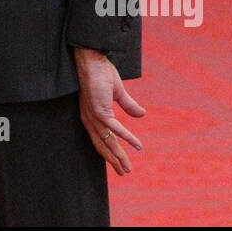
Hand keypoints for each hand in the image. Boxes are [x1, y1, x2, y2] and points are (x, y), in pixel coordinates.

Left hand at [75, 47, 144, 175]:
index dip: (110, 152)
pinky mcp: (100, 110)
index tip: (119, 164)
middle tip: (124, 172)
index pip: (100, 139)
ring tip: (128, 168)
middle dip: (113, 160)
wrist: (92, 58)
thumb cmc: (101, 72)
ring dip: (119, 156)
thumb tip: (142, 115)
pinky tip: (137, 145)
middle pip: (102, 145)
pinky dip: (127, 138)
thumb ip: (129, 105)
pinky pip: (115, 128)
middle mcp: (89, 119)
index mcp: (91, 115)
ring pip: (108, 141)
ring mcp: (93, 116)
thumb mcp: (118, 92)